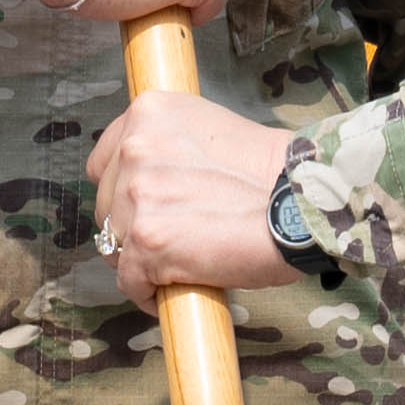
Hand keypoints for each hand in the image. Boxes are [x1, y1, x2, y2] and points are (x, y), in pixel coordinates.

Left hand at [89, 86, 297, 306]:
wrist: (300, 204)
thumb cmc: (270, 174)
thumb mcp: (210, 130)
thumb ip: (169, 145)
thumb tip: (144, 178)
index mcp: (149, 112)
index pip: (104, 160)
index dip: (121, 189)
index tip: (143, 206)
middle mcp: (135, 148)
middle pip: (106, 204)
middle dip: (131, 226)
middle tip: (171, 239)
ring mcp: (137, 195)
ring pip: (113, 244)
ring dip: (140, 259)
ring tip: (177, 265)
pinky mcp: (146, 240)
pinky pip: (130, 280)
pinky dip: (148, 292)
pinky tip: (173, 290)